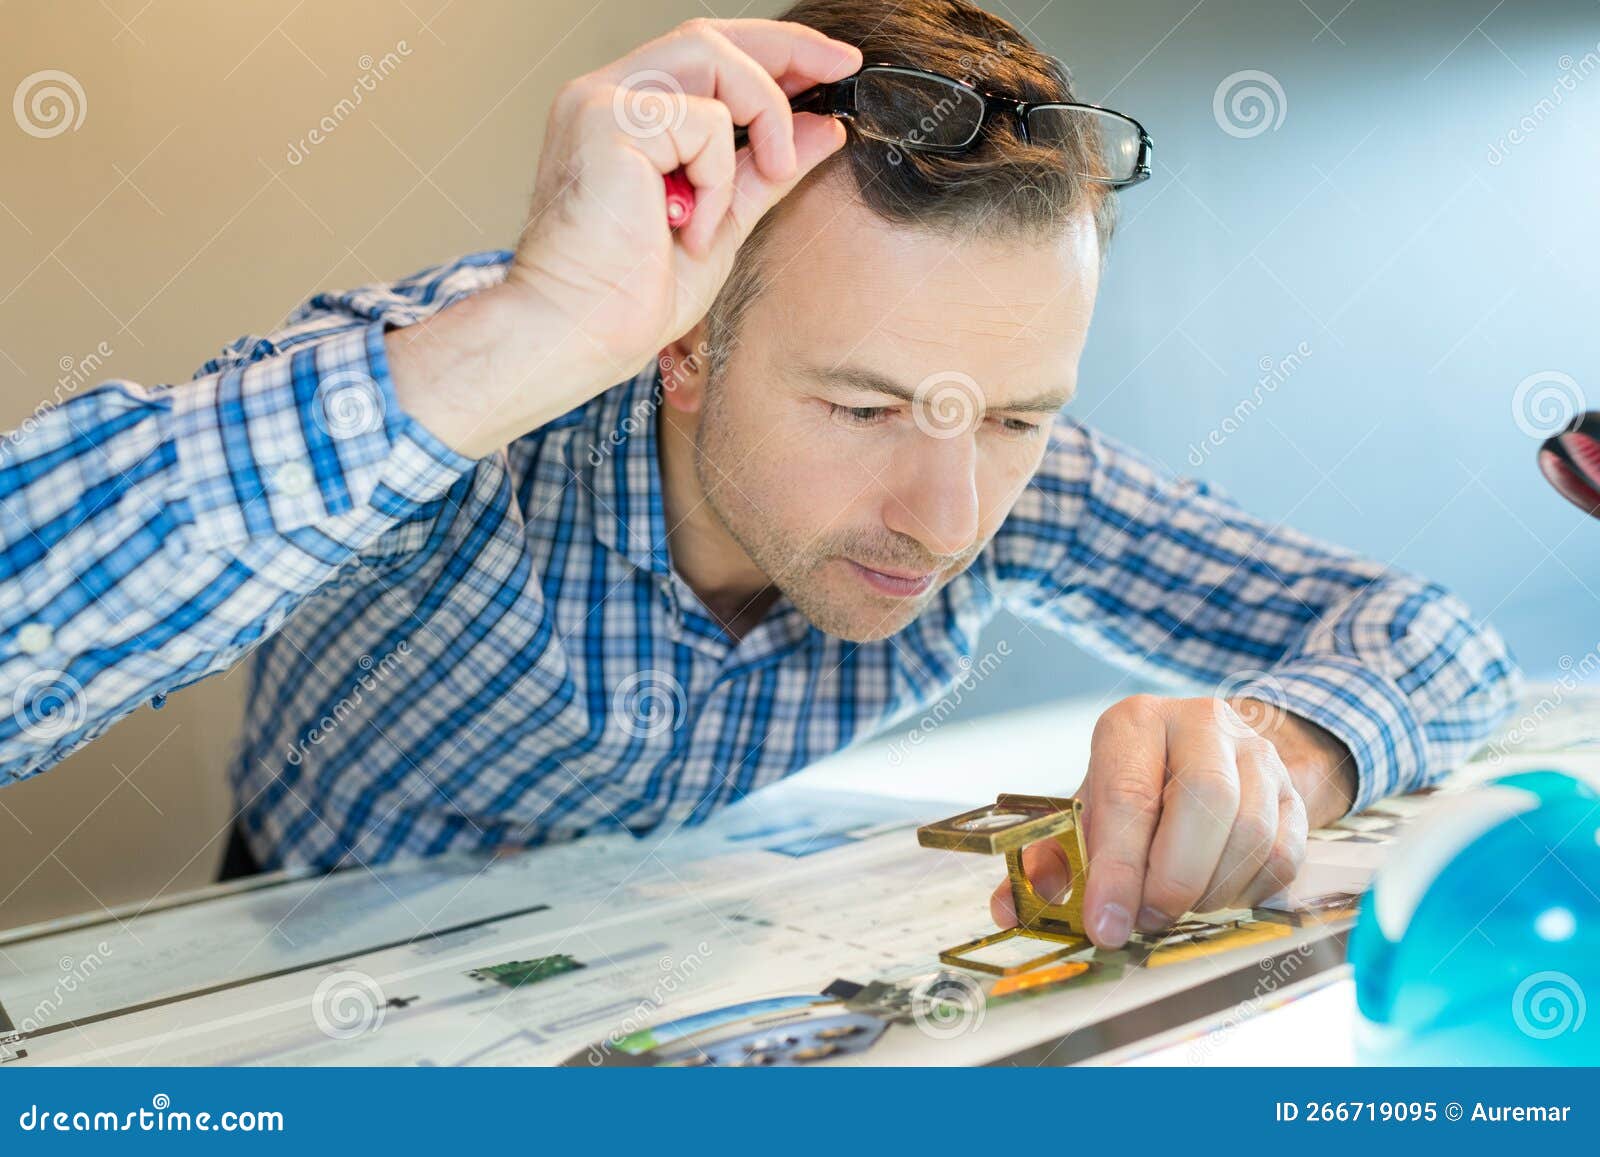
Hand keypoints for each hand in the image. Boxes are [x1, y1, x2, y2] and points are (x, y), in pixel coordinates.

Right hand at [391, 18, 859, 457]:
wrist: (580, 336)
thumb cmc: (629, 296)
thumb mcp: (723, 222)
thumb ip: (765, 171)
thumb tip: (821, 128)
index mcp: (625, 117)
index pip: (706, 57)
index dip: (774, 52)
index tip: (834, 67)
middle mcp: (605, 97)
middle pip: (710, 39)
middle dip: (786, 51)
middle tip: (840, 73)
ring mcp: (600, 103)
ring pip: (713, 61)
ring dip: (760, 119)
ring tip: (761, 182)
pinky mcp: (606, 122)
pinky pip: (703, 123)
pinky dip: (718, 181)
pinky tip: (691, 227)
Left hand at [988, 694, 1356, 947]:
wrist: (1208, 756)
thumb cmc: (1136, 789)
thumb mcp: (1087, 811)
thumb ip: (1050, 861)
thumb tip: (1009, 909)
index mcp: (1134, 724)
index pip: (1128, 794)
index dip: (1117, 868)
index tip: (1106, 924)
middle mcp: (1200, 724)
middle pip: (1204, 802)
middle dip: (1173, 879)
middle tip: (1148, 922)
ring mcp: (1256, 753)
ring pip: (1250, 830)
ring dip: (1211, 891)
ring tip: (1177, 909)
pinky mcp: (1293, 790)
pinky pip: (1284, 853)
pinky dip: (1249, 892)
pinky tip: (1216, 898)